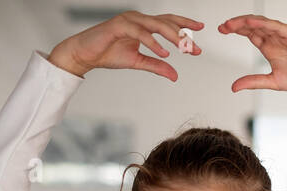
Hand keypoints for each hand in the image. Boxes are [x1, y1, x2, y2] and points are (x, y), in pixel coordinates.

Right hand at [48, 11, 203, 79]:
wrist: (85, 54)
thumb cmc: (108, 54)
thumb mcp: (138, 62)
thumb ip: (157, 66)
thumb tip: (175, 75)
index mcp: (143, 25)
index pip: (168, 21)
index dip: (184, 24)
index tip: (201, 29)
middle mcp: (138, 19)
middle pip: (166, 22)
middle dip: (183, 34)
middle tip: (195, 48)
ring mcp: (129, 20)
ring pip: (156, 25)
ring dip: (172, 36)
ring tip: (184, 48)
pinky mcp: (119, 26)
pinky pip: (140, 33)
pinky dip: (153, 43)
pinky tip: (164, 53)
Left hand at [219, 14, 286, 101]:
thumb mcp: (272, 82)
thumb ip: (253, 82)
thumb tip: (233, 87)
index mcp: (270, 47)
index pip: (250, 33)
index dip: (235, 30)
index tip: (221, 30)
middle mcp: (276, 38)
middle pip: (253, 26)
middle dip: (237, 24)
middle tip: (223, 26)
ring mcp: (285, 35)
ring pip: (263, 23)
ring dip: (247, 22)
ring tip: (233, 23)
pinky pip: (277, 26)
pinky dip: (264, 24)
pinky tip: (251, 23)